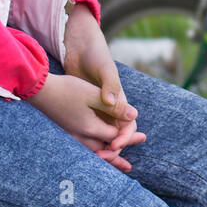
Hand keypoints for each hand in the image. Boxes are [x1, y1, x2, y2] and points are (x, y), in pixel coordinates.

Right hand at [26, 73, 135, 165]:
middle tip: (130, 167)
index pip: (116, 138)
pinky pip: (83, 150)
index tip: (142, 138)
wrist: (39, 89)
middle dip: (118, 155)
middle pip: (105, 151)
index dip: (128, 137)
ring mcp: (71, 137)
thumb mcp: (93, 94)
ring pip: (92, 154)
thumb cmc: (67, 89)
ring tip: (115, 168)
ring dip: (106, 159)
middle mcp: (80, 137)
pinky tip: (95, 154)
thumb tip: (134, 116)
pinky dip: (93, 154)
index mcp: (90, 129)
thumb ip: (114, 107)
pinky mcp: (65, 133)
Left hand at [63, 2, 146, 169]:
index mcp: (119, 98)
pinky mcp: (83, 106)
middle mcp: (109, 105)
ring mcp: (96, 107)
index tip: (114, 145)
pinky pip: (88, 128)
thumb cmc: (95, 55)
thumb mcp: (104, 70)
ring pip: (103, 133)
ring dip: (103, 147)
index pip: (128, 124)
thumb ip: (111, 87)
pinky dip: (89, 140)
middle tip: (106, 159)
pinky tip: (83, 149)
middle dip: (115, 148)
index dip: (124, 137)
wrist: (78, 46)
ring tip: (98, 160)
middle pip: (117, 133)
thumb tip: (117, 105)